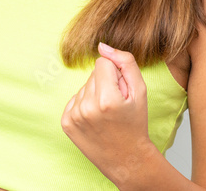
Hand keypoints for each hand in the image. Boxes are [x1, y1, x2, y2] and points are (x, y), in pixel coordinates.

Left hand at [61, 42, 154, 185]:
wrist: (126, 159)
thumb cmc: (135, 124)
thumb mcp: (140, 91)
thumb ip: (125, 62)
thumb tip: (102, 47)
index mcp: (106, 99)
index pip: (102, 63)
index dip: (115, 74)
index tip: (121, 92)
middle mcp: (86, 108)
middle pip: (93, 74)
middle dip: (105, 84)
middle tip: (115, 105)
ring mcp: (74, 116)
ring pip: (83, 86)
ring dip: (94, 94)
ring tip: (105, 113)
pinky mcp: (66, 123)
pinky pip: (74, 98)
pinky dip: (84, 104)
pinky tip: (94, 118)